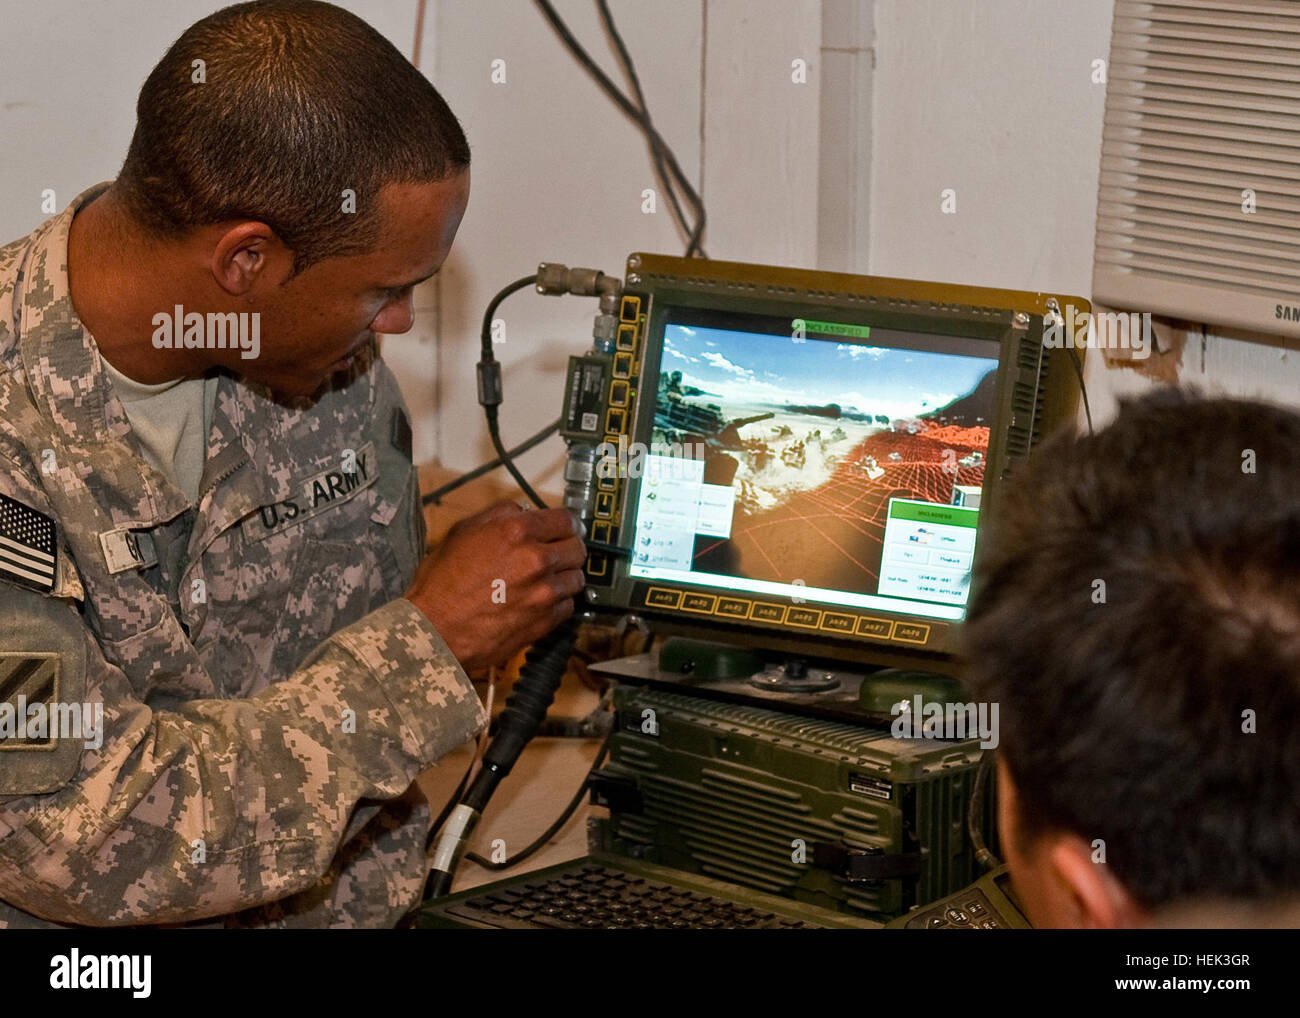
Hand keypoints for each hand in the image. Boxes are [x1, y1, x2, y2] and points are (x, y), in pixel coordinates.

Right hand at [404, 500, 586, 671]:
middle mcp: (537, 560)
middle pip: (578, 548)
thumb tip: (523, 511)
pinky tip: (540, 601)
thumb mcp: (462, 532)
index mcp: (517, 531)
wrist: (434, 630)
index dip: (566, 523)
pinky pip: (568, 606)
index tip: (565, 528)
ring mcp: (544, 593)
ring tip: (547, 580)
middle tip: (556, 553)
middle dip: (568, 548)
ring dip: (565, 577)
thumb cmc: (440, 583)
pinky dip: (559, 603)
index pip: (567, 519)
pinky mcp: (545, 621)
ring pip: (577, 578)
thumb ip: (499, 515)